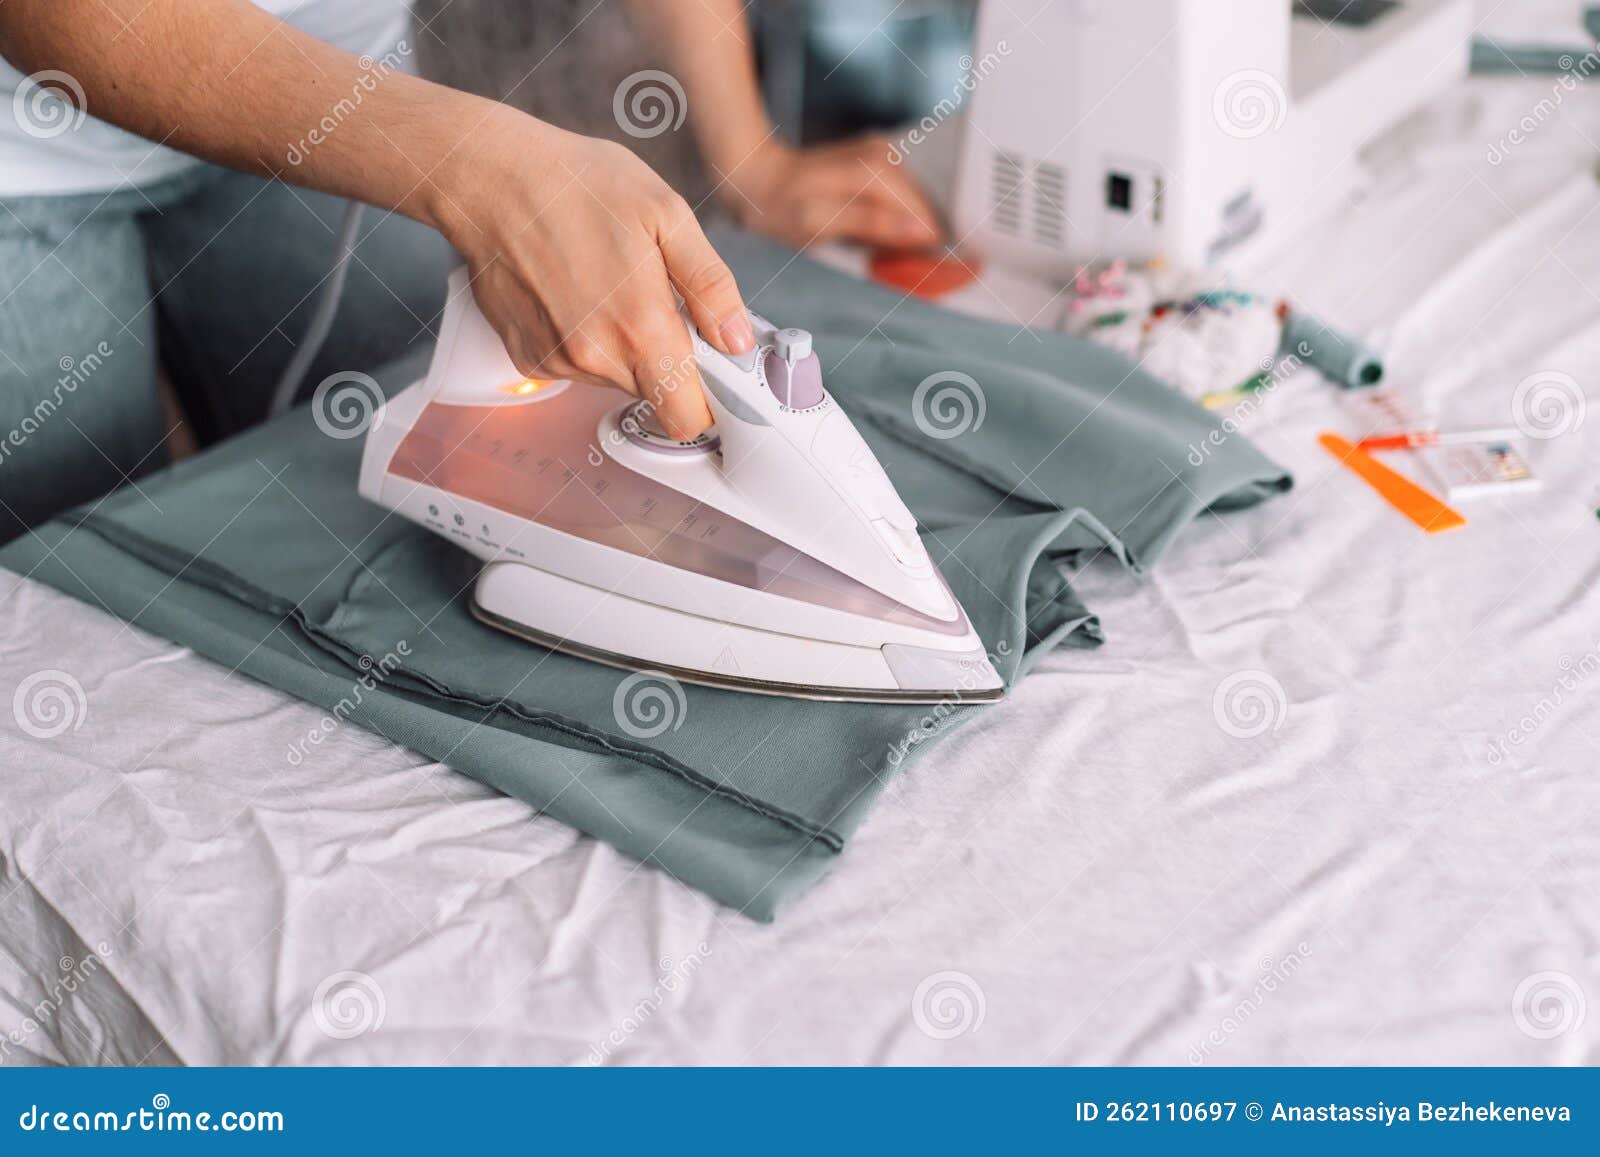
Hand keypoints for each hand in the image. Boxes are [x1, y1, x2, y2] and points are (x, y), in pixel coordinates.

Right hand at [434, 108, 753, 438]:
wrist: (491, 177)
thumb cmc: (578, 185)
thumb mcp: (667, 215)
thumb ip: (710, 286)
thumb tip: (737, 339)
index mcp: (640, 328)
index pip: (685, 418)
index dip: (705, 402)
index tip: (711, 373)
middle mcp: (596, 357)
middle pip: (653, 393)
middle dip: (666, 359)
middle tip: (657, 301)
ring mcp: (557, 361)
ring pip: (615, 378)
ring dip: (624, 346)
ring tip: (609, 284)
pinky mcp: (528, 357)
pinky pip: (577, 366)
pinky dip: (586, 340)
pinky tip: (575, 291)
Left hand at [724, 136, 943, 249]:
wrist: (757, 177)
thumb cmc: (780, 207)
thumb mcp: (819, 223)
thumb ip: (871, 224)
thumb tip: (919, 231)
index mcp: (876, 171)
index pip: (925, 218)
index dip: (924, 250)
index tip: (912, 274)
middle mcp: (885, 156)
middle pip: (923, 211)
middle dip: (912, 240)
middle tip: (883, 264)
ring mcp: (882, 155)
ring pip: (914, 206)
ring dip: (903, 232)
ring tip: (871, 247)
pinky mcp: (877, 161)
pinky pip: (900, 199)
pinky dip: (893, 220)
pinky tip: (870, 232)